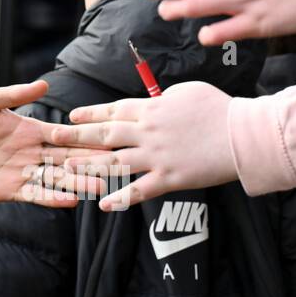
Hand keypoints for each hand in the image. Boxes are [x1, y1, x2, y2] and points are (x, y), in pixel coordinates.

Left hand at [0, 81, 109, 206]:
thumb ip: (13, 95)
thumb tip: (44, 84)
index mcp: (28, 129)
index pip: (63, 135)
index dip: (85, 138)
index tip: (110, 140)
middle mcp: (29, 152)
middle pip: (66, 160)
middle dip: (90, 164)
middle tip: (117, 168)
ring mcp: (20, 172)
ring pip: (55, 179)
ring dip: (77, 184)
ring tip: (100, 188)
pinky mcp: (7, 190)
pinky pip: (34, 194)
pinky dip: (52, 198)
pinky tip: (70, 200)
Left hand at [50, 82, 236, 210]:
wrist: (243, 135)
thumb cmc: (219, 108)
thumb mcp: (187, 91)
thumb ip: (164, 97)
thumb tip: (153, 99)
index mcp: (151, 109)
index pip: (112, 110)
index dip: (90, 114)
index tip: (71, 116)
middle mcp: (147, 132)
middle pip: (105, 134)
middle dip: (76, 136)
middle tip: (52, 136)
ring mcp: (157, 157)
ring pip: (115, 162)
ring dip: (88, 166)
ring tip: (66, 169)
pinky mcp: (170, 179)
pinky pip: (140, 191)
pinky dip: (121, 199)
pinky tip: (103, 205)